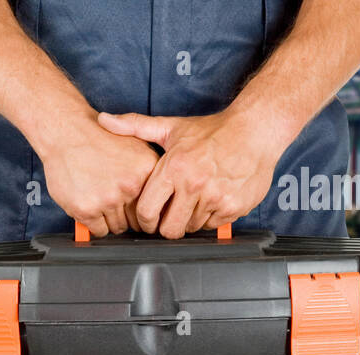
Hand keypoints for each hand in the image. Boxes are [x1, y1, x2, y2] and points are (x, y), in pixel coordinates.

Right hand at [35, 114, 159, 237]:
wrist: (68, 133)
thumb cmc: (98, 137)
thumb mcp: (136, 144)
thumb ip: (149, 171)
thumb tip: (158, 198)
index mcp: (147, 170)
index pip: (155, 205)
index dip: (145, 209)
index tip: (136, 209)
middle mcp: (130, 186)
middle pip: (137, 220)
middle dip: (127, 216)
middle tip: (115, 206)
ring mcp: (108, 199)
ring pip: (117, 227)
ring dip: (110, 220)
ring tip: (101, 204)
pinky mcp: (86, 209)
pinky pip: (99, 230)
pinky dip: (95, 224)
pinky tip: (91, 209)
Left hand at [96, 110, 288, 238]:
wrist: (256, 130)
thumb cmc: (212, 131)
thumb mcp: (170, 127)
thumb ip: (134, 126)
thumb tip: (103, 119)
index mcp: (174, 169)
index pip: (146, 211)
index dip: (144, 219)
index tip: (148, 217)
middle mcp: (194, 185)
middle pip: (168, 229)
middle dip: (165, 226)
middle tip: (169, 216)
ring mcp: (215, 198)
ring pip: (191, 228)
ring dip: (189, 220)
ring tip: (193, 201)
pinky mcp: (234, 207)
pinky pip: (213, 226)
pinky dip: (210, 218)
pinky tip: (211, 200)